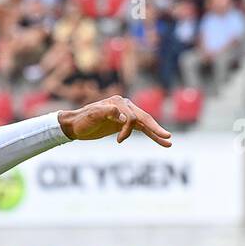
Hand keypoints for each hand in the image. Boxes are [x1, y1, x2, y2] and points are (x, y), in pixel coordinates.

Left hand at [58, 96, 172, 146]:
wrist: (76, 125)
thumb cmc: (82, 120)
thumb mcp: (91, 116)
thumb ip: (105, 112)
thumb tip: (120, 113)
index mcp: (118, 103)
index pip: (131, 116)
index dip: (128, 129)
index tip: (118, 140)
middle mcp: (125, 106)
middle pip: (144, 118)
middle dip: (155, 129)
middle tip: (167, 137)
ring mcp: (127, 115)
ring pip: (145, 124)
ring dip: (156, 134)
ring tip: (169, 142)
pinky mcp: (126, 124)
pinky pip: (141, 129)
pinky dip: (150, 135)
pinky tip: (160, 142)